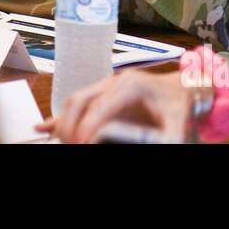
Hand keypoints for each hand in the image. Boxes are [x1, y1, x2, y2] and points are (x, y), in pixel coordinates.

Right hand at [36, 70, 190, 143]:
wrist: (185, 90)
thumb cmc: (180, 105)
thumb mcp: (177, 123)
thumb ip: (166, 136)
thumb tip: (158, 144)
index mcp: (130, 86)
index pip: (99, 106)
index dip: (87, 126)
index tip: (82, 144)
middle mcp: (113, 83)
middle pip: (79, 100)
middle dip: (69, 126)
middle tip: (72, 146)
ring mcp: (104, 88)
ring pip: (73, 102)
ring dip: (64, 124)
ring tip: (65, 143)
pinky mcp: (101, 97)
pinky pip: (76, 106)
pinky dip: (59, 119)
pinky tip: (43, 128)